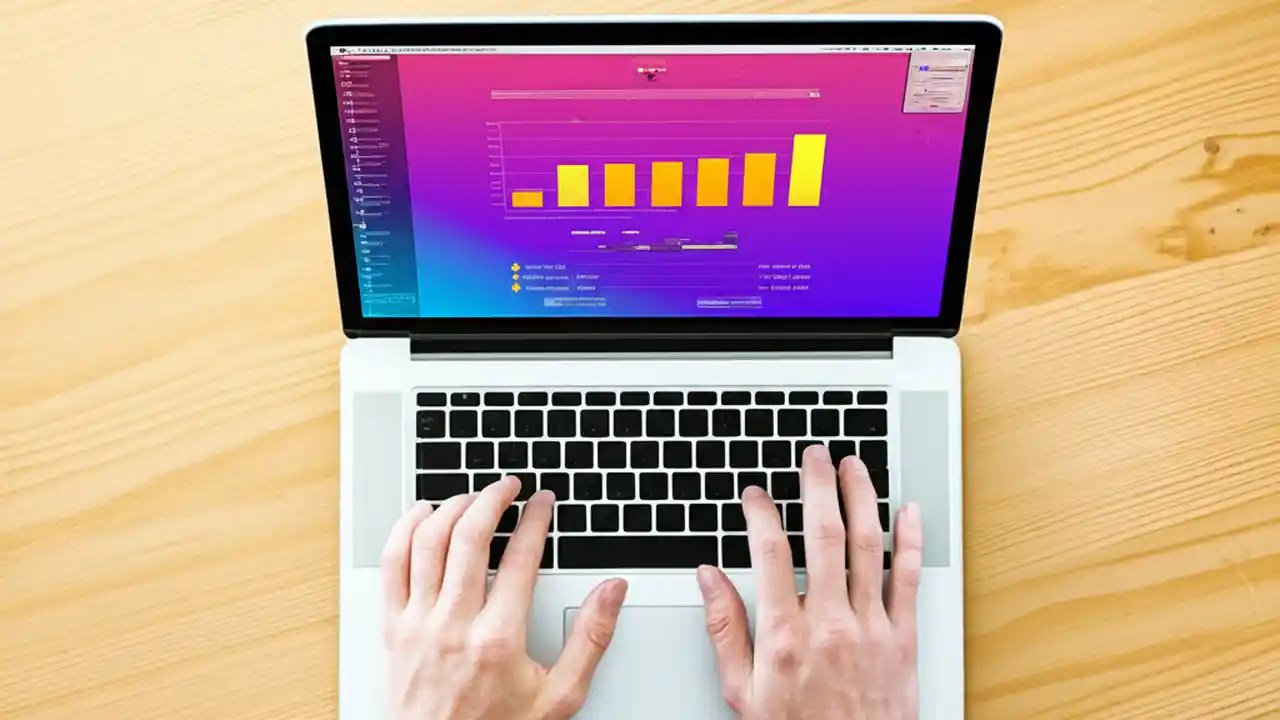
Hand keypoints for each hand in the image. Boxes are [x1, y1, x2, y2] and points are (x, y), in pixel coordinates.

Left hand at [381, 477, 628, 719]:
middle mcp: (454, 625)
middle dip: (493, 498)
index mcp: (498, 639)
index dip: (536, 519)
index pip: (520, 558)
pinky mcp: (392, 628)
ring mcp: (418, 624)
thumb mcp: (559, 696)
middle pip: (470, 537)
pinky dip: (404, 530)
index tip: (543, 502)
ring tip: (472, 496)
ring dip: (451, 507)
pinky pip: (391, 564)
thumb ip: (590, 639)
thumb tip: (612, 592)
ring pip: (427, 542)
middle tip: (509, 486)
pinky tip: (422, 514)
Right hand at [697, 446, 923, 719]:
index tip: (756, 495)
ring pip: (867, 547)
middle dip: (817, 487)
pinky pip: (908, 580)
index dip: (761, 514)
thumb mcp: (742, 690)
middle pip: (824, 536)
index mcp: (785, 634)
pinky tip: (908, 512)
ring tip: (854, 467)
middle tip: (813, 456)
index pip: (770, 553)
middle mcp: (829, 624)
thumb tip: (709, 579)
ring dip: (861, 498)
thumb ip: (724, 629)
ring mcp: (870, 628)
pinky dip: (910, 541)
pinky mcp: (903, 639)